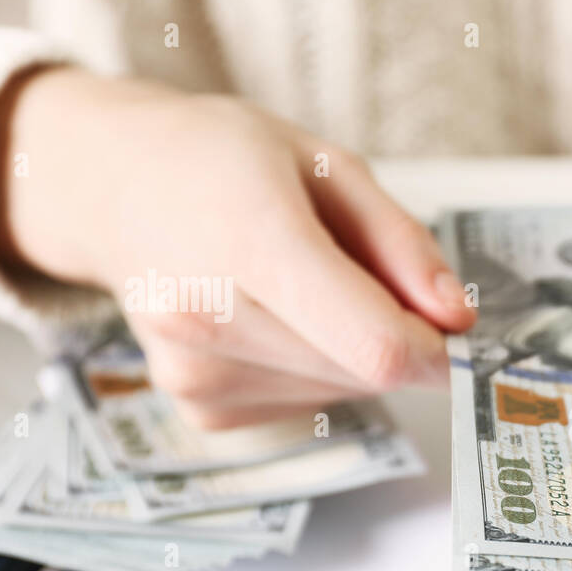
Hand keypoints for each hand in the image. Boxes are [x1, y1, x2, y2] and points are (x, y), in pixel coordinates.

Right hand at [0, 67, 471, 427]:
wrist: (113, 188)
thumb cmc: (221, 163)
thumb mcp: (328, 167)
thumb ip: (403, 246)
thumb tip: (458, 320)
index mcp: (249, 242)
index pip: (376, 346)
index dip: (437, 353)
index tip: (458, 334)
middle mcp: (210, 318)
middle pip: (367, 372)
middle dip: (397, 337)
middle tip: (366, 278)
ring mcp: (196, 373)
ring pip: (342, 391)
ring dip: (352, 351)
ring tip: (299, 286)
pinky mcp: (200, 407)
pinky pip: (305, 402)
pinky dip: (315, 367)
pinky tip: (272, 317)